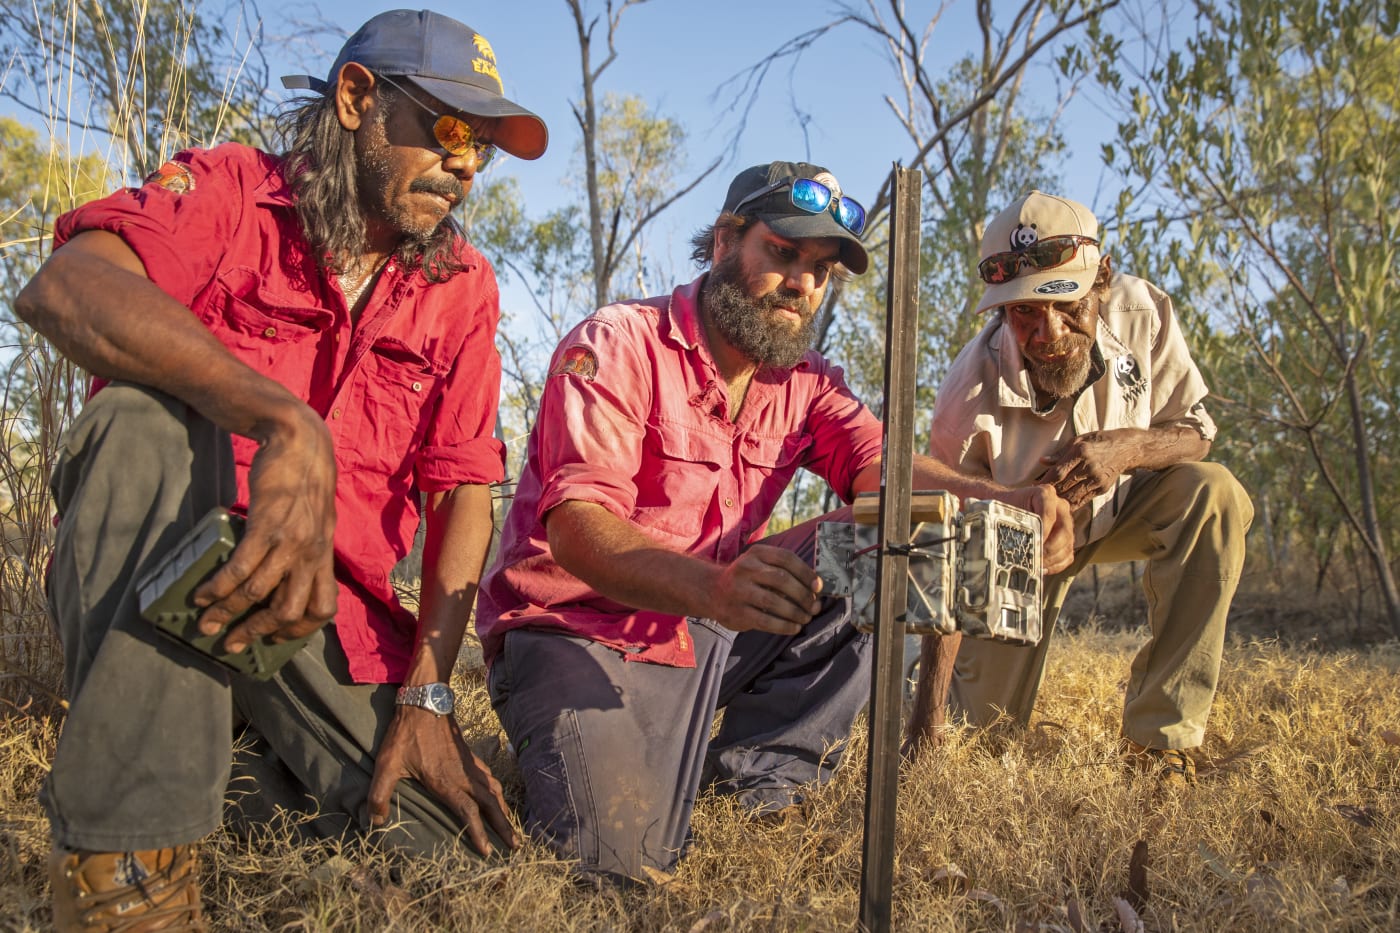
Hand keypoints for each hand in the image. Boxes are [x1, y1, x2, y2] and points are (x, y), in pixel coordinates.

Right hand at [193, 406, 338, 651]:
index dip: (299, 631)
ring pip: (259, 594)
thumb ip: (306, 546)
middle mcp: (312, 553)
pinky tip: (202, 594)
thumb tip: (284, 571)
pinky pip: (240, 567)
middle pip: (290, 611)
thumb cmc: (303, 480)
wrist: (298, 439)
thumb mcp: (316, 519)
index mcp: (324, 554)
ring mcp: (290, 540)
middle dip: (257, 633)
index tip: (274, 638)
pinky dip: (219, 587)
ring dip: (229, 613)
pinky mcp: (266, 526)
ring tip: (205, 622)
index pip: (323, 609)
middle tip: (231, 643)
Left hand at [367, 704, 518, 856]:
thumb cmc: (405, 734)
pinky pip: (489, 777)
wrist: (424, 702)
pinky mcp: (469, 755)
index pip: (468, 812)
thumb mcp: (387, 764)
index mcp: (445, 781)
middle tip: (515, 845)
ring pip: (493, 790)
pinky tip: (498, 794)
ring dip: (504, 809)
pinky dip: (497, 790)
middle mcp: (462, 775)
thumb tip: (374, 821)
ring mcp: (468, 764)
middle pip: (490, 804)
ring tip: (511, 826)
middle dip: (503, 826)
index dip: (479, 833)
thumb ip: (379, 794)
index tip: (486, 851)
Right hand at [712, 544, 822, 634]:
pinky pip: (765, 621)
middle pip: (782, 580)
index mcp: (756, 553)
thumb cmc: (747, 578)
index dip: (806, 573)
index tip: (818, 587)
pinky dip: (784, 626)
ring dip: (796, 612)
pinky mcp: (737, 612)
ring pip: (774, 602)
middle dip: (803, 595)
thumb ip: (783, 569)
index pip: (786, 558)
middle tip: (815, 606)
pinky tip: (794, 627)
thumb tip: (816, 586)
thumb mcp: (760, 564)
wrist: (712, 591)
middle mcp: (745, 569)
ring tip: (806, 617)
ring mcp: (739, 591)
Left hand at [997, 484, 1074, 574]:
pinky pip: (1068, 555)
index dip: (1043, 531)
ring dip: (1052, 559)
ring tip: (1037, 567)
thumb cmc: (1007, 507)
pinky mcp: (1067, 538)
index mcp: (1046, 494)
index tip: (1033, 544)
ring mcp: (1066, 523)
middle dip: (1048, 549)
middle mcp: (1060, 507)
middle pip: (1063, 532)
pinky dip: (1057, 565)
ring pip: (1067, 545)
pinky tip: (1042, 569)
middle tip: (1034, 560)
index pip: (1049, 514)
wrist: (1010, 507)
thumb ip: (1010, 519)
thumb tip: (1007, 538)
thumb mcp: (1006, 508)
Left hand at [1037, 431, 1134, 510]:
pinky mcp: (1102, 488)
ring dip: (1058, 500)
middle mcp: (1089, 467)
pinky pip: (1083, 500)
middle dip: (1049, 492)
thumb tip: (1042, 461)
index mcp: (1080, 452)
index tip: (1033, 487)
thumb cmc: (1098, 442)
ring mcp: (1097, 479)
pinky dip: (1071, 504)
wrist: (1126, 449)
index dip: (1044, 481)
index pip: (1058, 472)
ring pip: (1073, 495)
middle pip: (1064, 485)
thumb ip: (1060, 453)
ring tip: (1047, 503)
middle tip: (1037, 497)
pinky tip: (1062, 505)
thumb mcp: (1078, 440)